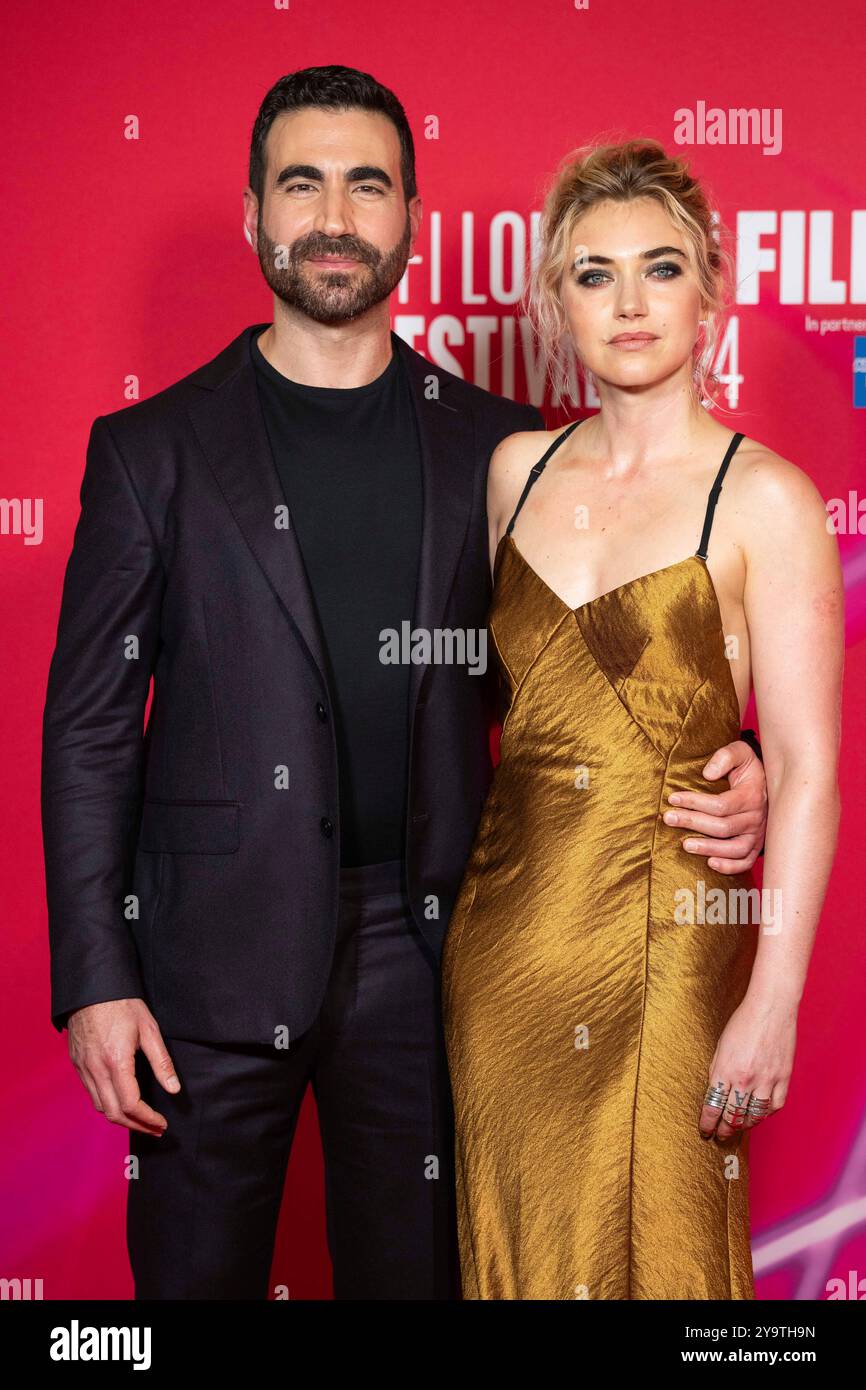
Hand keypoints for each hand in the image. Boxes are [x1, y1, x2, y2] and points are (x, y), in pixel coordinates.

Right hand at [67, 998, 180, 1135]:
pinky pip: (91, 1093)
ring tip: (142, 1119)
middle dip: (136, 1126)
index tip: (162, 1123)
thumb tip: (173, 1089)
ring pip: (100, 1106)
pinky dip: (107, 1104)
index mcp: (116, 1061)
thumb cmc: (123, 1005)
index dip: (148, 1119)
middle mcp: (96, 1069)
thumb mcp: (149, 1029)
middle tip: (155, 1128)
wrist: (92, 988)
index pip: (130, 1104)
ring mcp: (83, 1068)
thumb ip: (161, 1062)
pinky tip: (121, 1101)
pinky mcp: (77, 1063)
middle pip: (113, 1113)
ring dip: (121, 1118)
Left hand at [664, 738, 767, 873]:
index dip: (695, 802)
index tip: (672, 799)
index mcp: (752, 795)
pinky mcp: (756, 846)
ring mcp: (758, 834)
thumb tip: (707, 774)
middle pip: (723, 827)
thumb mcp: (740, 752)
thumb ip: (725, 757)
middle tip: (668, 818)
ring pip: (734, 848)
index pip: (721, 804)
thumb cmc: (747, 768)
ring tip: (685, 844)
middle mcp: (757, 817)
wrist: (770, 782)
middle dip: (693, 822)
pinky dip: (730, 866)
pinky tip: (710, 863)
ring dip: (709, 848)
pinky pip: (745, 862)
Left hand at [698, 992, 795, 1139]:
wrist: (771, 1008)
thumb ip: (717, 1071)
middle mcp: (745, 1080)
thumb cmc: (743, 1022)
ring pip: (754, 1116)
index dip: (707, 1124)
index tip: (705, 1131)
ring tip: (737, 1128)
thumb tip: (714, 1093)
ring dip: (744, 1126)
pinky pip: (774, 1106)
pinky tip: (759, 1114)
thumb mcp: (720, 1046)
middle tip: (720, 1135)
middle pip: (733, 1117)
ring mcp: (767, 1081)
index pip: (712, 1107)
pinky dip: (766, 1114)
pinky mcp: (783, 1079)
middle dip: (724, 1130)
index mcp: (725, 1070)